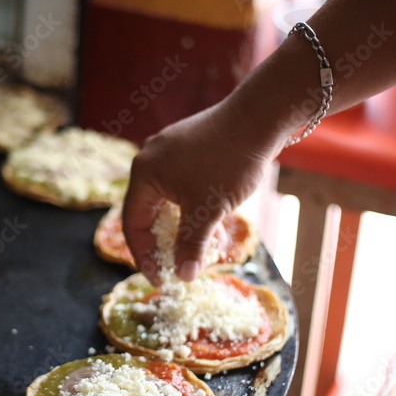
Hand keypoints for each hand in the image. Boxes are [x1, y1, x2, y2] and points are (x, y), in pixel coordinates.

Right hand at [123, 91, 286, 285]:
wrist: (261, 116)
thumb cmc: (229, 162)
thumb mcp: (208, 210)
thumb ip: (191, 244)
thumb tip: (183, 277)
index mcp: (144, 173)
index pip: (133, 224)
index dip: (145, 256)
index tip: (162, 279)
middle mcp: (150, 160)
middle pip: (149, 212)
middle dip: (167, 243)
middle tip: (180, 266)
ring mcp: (170, 150)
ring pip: (170, 200)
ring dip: (185, 227)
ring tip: (207, 247)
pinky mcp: (190, 146)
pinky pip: (184, 185)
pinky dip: (195, 207)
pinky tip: (217, 220)